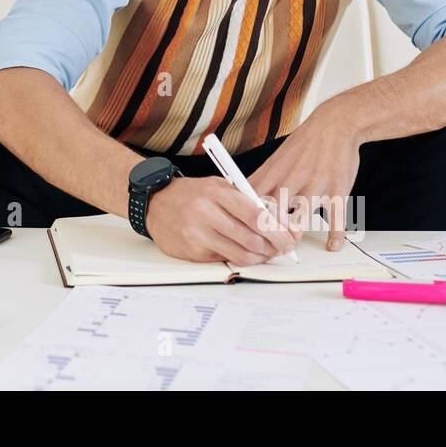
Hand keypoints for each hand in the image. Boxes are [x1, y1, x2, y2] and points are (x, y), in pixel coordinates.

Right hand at [146, 175, 300, 265]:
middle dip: (274, 247)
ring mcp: (197, 234)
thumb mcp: (218, 186)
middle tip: (283, 248)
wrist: (155, 203)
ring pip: (241, 254)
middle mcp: (206, 213)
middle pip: (252, 238)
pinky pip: (225, 260)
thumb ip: (244, 201)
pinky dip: (240, 259)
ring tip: (267, 252)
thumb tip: (276, 221)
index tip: (290, 236)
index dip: (278, 230)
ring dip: (260, 257)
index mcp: (216, 192)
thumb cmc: (192, 194)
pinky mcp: (193, 252)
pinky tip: (245, 253)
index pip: (255, 215)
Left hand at [247, 102, 362, 250]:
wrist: (335, 125)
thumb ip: (261, 179)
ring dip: (296, 236)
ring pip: (300, 221)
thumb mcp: (276, 158)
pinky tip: (332, 244)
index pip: (252, 203)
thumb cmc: (304, 144)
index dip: (248, 222)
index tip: (247, 234)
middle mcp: (292, 181)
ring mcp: (316, 187)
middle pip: (273, 216)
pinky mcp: (338, 191)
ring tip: (293, 243)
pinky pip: (336, 220)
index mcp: (274, 174)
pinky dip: (334, 236)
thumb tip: (239, 196)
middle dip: (270, 236)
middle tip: (270, 246)